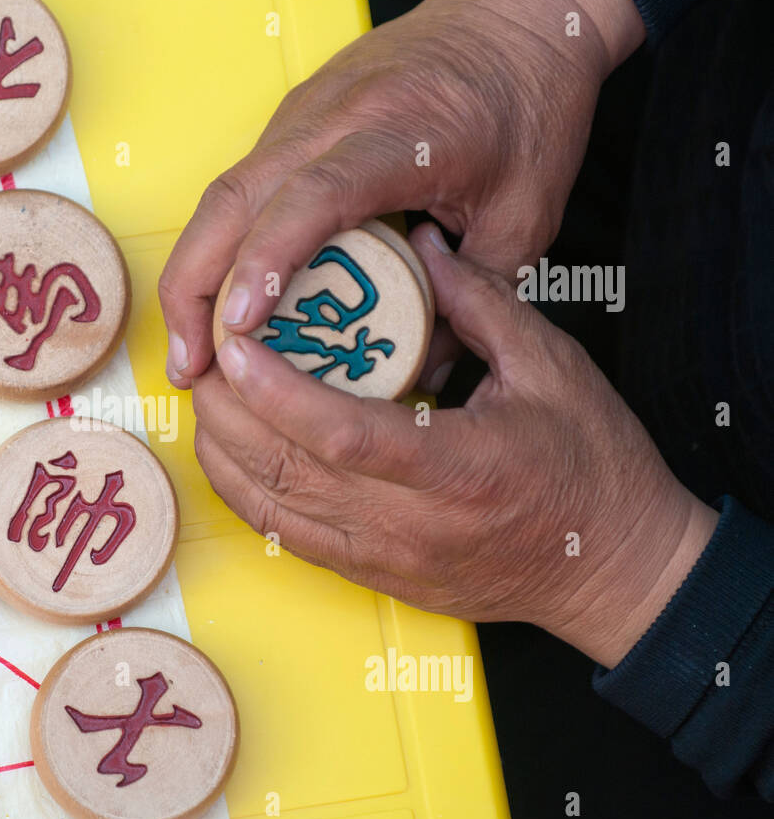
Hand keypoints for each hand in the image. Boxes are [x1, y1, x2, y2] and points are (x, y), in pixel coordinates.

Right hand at [159, 0, 644, 390]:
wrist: (513, 15)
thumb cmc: (528, 103)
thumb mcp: (524, 216)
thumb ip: (475, 297)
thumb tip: (421, 367)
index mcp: (400, 134)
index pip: (312, 197)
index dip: (266, 262)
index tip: (238, 326)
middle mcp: (335, 117)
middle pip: (232, 199)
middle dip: (193, 288)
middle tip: (191, 366)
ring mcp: (303, 115)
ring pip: (222, 195)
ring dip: (195, 273)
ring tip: (197, 349)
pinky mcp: (292, 122)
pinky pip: (240, 188)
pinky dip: (220, 247)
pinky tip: (225, 299)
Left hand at [192, 224, 715, 667]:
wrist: (612, 570)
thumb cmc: (594, 468)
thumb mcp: (554, 368)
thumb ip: (481, 303)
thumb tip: (422, 245)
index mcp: (456, 468)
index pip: (341, 434)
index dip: (276, 391)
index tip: (237, 344)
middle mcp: (406, 523)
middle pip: (285, 470)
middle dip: (228, 411)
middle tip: (206, 353)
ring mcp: (382, 556)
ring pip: (271, 508)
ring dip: (223, 450)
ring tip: (207, 392)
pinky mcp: (369, 574)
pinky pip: (285, 536)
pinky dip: (243, 491)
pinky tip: (226, 450)